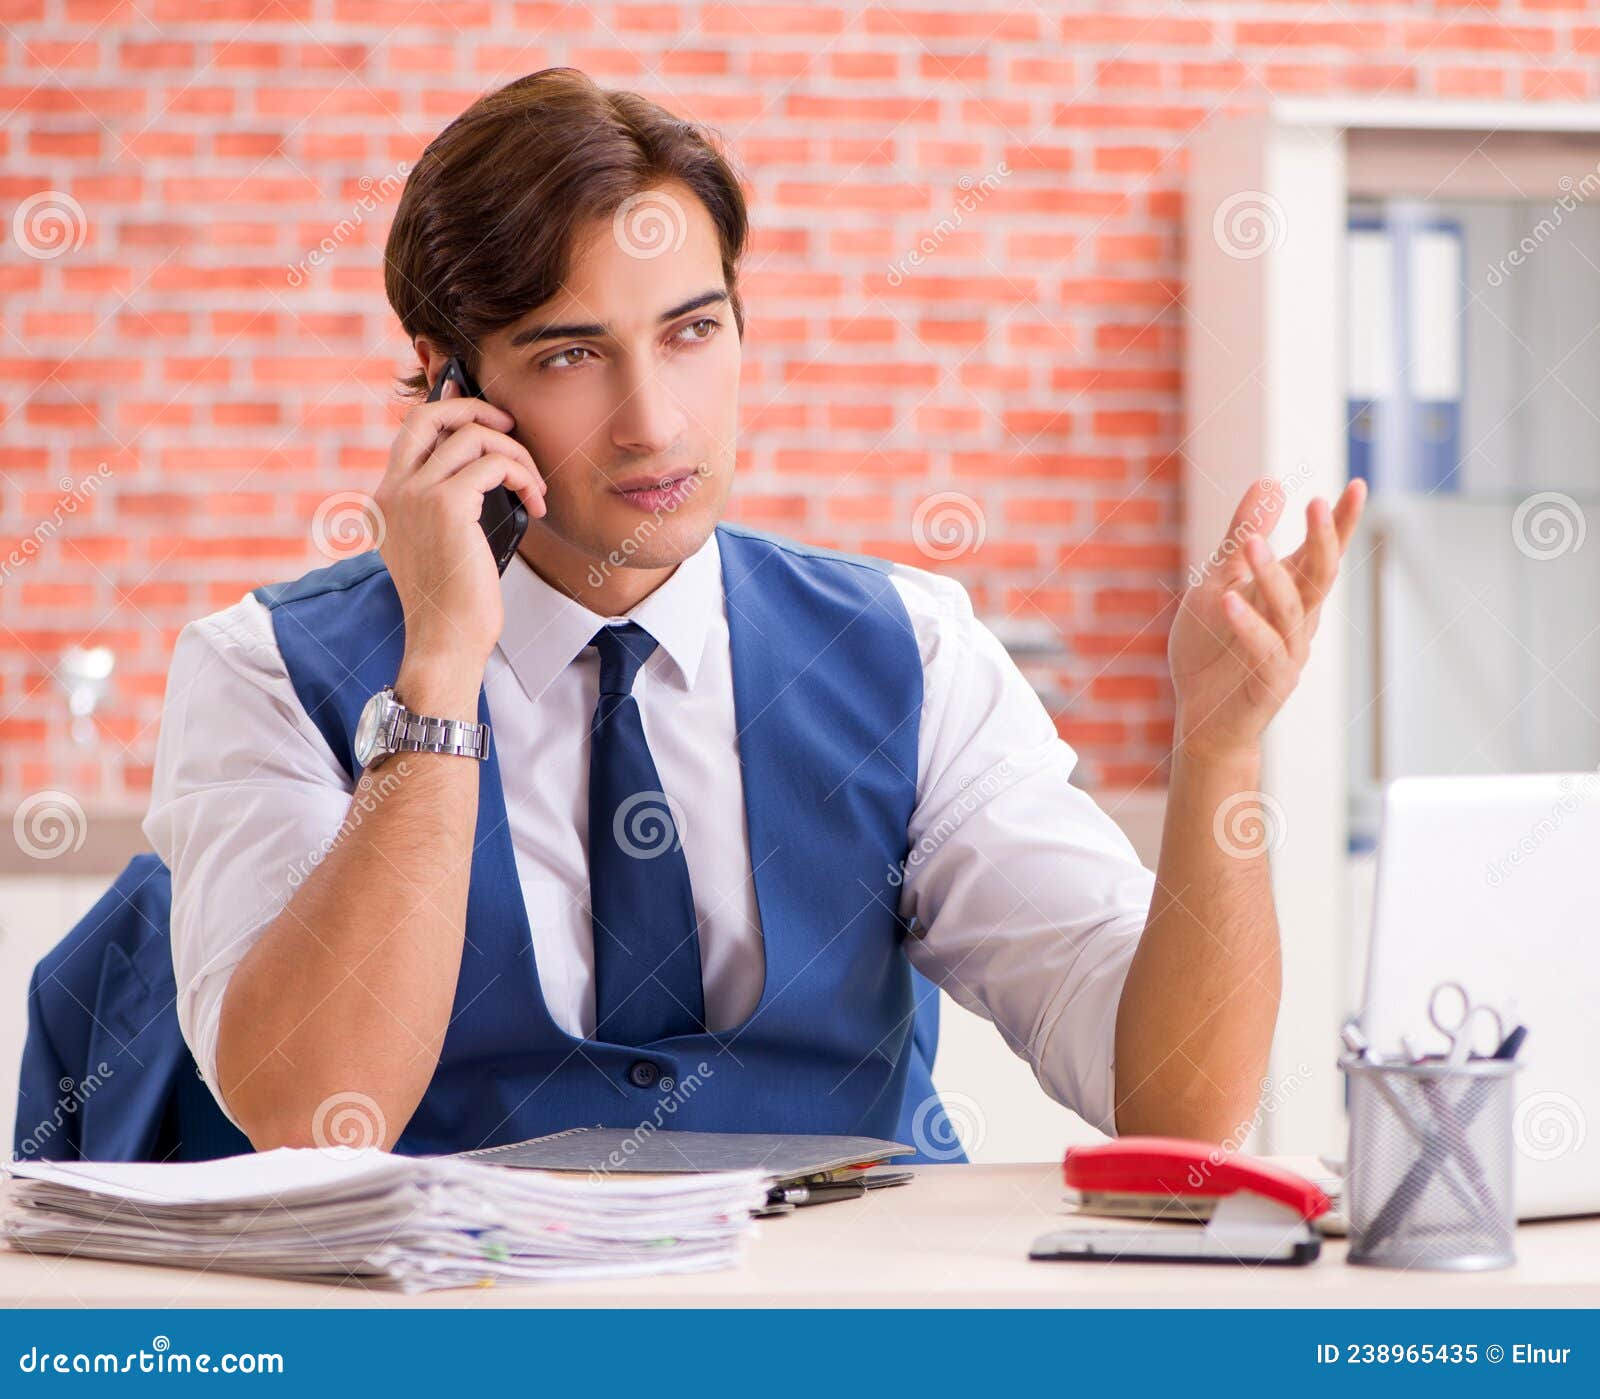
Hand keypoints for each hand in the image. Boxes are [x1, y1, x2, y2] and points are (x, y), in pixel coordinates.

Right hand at [375, 380, 546, 684]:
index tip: (481, 405)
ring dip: (516, 455)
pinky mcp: (446, 504)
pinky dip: (523, 476)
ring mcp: (415, 494)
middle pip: (430, 415)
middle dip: (475, 407)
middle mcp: (393, 491)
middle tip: (510, 426)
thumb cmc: (453, 603)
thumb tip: (485, 468)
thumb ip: (447, 504)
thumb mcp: (441, 545)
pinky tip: (537, 503)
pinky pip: (495, 464)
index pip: (412, 431)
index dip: (448, 409)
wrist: (445, 642)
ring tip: (534, 487)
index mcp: (385, 500)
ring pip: (473, 437)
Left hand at [1168, 476, 1366, 763]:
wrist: (1201, 718)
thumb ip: (1242, 536)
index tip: (1357, 485)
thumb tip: (1271, 482)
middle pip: (1319, 576)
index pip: (1321, 553)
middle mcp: (1298, 621)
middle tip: (1316, 503)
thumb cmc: (1212, 648)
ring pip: (1290, 609)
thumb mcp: (1218, 581)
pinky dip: (1247, 625)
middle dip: (1322, 540)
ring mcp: (1288, 653)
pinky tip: (1229, 600)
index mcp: (1290, 594)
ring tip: (1253, 543)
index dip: (1341, 523)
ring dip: (1273, 576)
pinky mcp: (1269, 683)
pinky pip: (1263, 650)